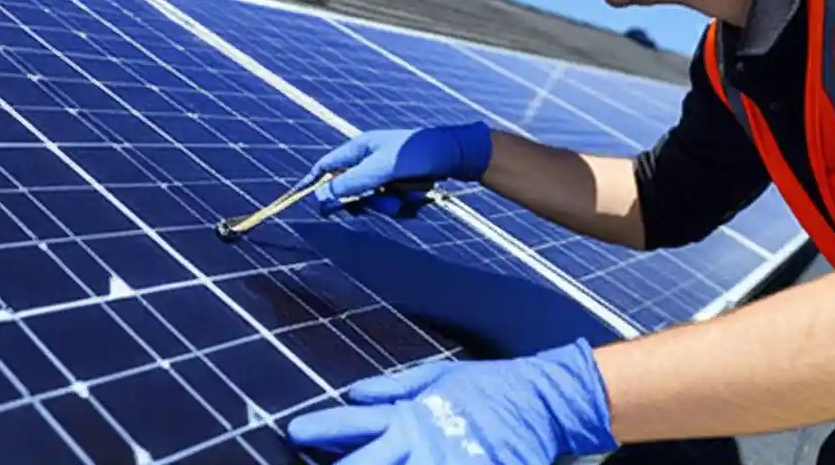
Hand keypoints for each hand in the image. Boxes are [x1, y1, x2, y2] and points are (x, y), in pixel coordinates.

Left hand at [286, 338, 617, 463]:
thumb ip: (392, 389)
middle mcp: (419, 443)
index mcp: (409, 416)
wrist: (540, 400)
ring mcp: (444, 463)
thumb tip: (353, 393)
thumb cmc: (486, 387)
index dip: (320, 429)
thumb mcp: (437, 377)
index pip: (353, 423)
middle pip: (364, 464)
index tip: (294, 432)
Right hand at [295, 122, 493, 215]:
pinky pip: (393, 205)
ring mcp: (386, 174)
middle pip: (351, 192)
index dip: (313, 184)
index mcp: (359, 149)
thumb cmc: (419, 153)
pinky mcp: (402, 185)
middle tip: (389, 202)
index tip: (299, 200)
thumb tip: (321, 198)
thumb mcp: (382, 169)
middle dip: (369, 202)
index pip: (326, 167)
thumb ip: (352, 184)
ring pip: (374, 202)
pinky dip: (406, 206)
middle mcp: (370, 160)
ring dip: (391, 205)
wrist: (458, 154)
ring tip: (410, 197)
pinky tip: (421, 197)